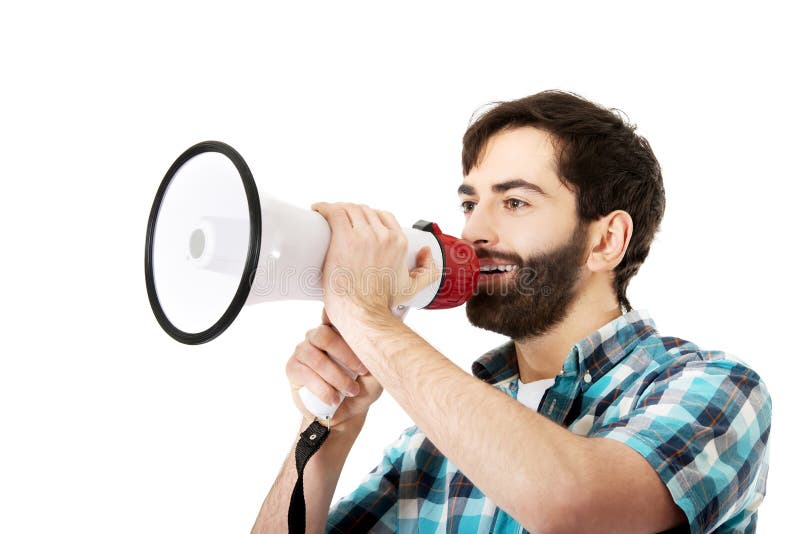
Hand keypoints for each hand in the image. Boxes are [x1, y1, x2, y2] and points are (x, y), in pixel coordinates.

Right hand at [285, 308, 382, 426]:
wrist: (346, 413)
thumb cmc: (362, 387)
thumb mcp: (376, 369)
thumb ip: (374, 351)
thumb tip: (377, 337)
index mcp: (336, 330)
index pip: (332, 314)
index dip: (340, 318)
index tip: (357, 332)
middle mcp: (316, 336)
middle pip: (323, 335)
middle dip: (345, 355)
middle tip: (362, 371)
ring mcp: (302, 351)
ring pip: (315, 358)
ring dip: (336, 376)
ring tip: (350, 390)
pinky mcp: (293, 368)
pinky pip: (305, 375)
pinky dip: (323, 389)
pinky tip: (334, 399)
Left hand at [310, 202, 439, 328]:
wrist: (364, 314)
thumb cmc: (382, 304)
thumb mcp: (412, 289)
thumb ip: (427, 271)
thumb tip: (425, 252)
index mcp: (398, 242)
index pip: (382, 215)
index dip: (367, 216)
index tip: (355, 222)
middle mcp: (383, 235)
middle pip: (363, 210)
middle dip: (350, 212)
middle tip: (337, 220)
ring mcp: (363, 236)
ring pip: (348, 209)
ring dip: (336, 209)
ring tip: (325, 216)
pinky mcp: (344, 239)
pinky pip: (333, 212)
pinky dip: (324, 208)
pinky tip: (318, 210)